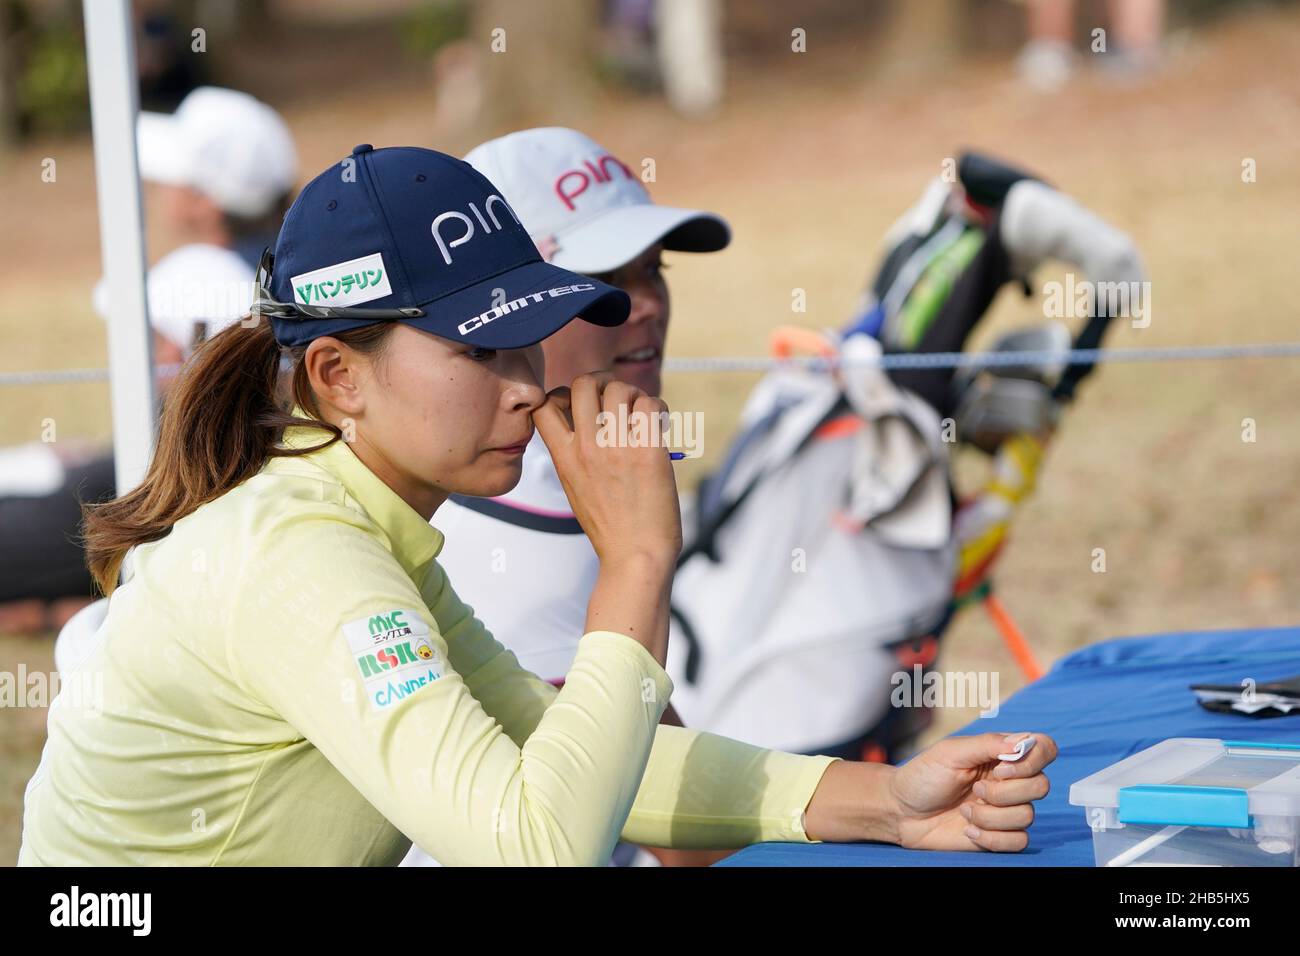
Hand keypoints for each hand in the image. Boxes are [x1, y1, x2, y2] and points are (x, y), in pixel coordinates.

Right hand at [534, 372, 681, 567]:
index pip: (544, 405)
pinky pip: (650, 406)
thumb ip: (576, 454)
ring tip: (643, 415)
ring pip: (621, 389)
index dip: (561, 394)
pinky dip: (658, 409)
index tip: (580, 405)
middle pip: (584, 383)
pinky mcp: (647, 451)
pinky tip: (661, 424)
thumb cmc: (612, 528)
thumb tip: (592, 422)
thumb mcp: (576, 488)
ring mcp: (616, 448)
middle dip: (603, 382)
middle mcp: (586, 448)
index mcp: (564, 458)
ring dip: (635, 395)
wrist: (635, 556)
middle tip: (618, 398)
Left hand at [888, 732, 1055, 851]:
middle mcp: (1010, 781)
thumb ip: (987, 744)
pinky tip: (967, 830)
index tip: (1001, 767)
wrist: (901, 812)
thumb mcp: (950, 753)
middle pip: (1041, 786)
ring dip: (990, 816)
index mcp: (1001, 756)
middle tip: (973, 790)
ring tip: (963, 811)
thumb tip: (1024, 741)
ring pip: (1027, 816)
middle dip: (1003, 792)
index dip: (1033, 760)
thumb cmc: (922, 776)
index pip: (1044, 749)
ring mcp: (1006, 810)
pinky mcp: (1000, 836)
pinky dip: (991, 838)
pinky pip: (1018, 841)